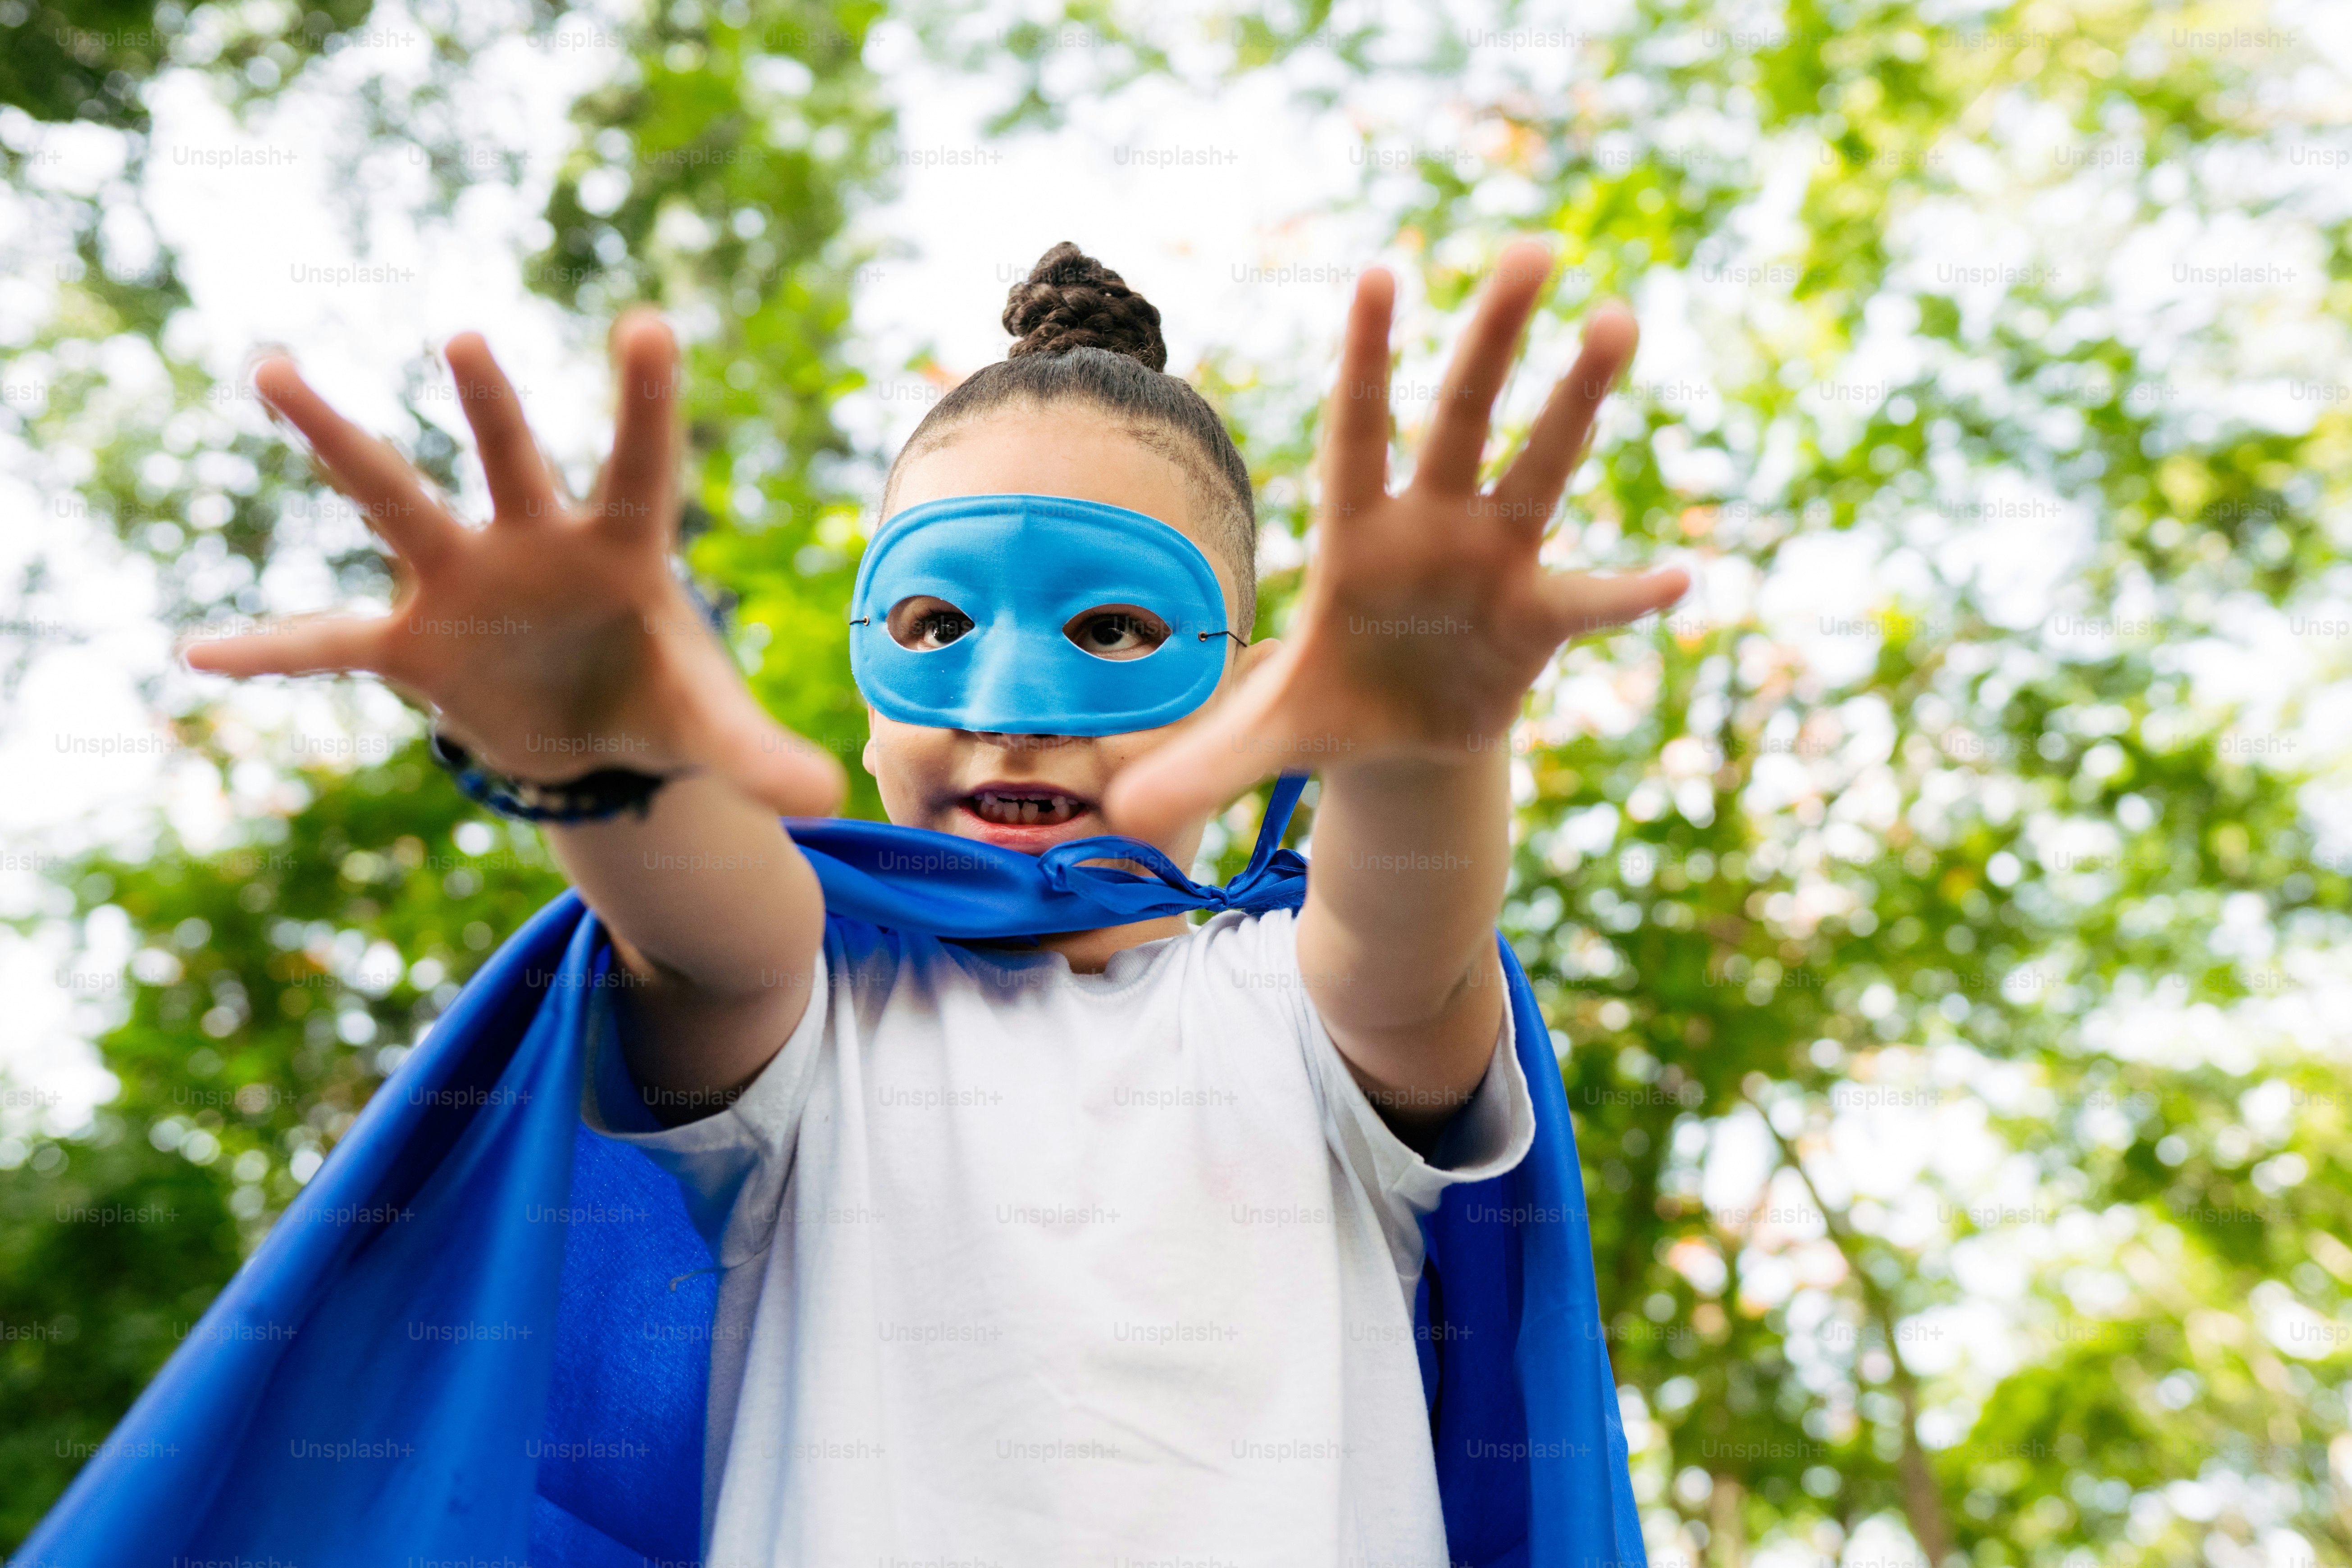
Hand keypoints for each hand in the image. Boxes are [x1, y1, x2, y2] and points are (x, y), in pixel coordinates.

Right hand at [183, 311, 842, 815]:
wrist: (592, 737)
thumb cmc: (658, 703)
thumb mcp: (713, 735)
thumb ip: (761, 756)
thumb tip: (832, 792)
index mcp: (623, 553)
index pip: (641, 465)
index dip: (645, 402)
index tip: (649, 323)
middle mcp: (535, 545)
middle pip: (511, 462)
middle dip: (491, 407)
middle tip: (469, 339)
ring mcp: (464, 585)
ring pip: (395, 501)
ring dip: (339, 439)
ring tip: (275, 369)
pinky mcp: (415, 646)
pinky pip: (332, 646)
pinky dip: (273, 652)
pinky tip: (203, 652)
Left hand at [1104, 239, 1686, 839]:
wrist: (1399, 743)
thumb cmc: (1330, 708)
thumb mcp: (1267, 738)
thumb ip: (1205, 762)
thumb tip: (1119, 813)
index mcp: (1357, 536)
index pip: (1357, 433)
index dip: (1367, 362)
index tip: (1380, 275)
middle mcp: (1431, 526)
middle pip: (1463, 418)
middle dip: (1494, 339)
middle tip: (1533, 250)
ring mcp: (1494, 562)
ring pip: (1541, 469)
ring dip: (1577, 403)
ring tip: (1616, 322)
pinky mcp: (1538, 616)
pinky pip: (1589, 601)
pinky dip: (1630, 595)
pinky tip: (1675, 579)